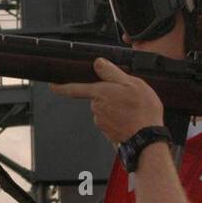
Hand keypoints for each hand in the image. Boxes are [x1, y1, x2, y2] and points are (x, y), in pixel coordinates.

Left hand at [49, 57, 164, 145]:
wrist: (148, 139)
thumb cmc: (142, 111)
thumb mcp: (132, 83)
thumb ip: (112, 72)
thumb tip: (98, 63)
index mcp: (100, 93)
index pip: (75, 89)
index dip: (62, 87)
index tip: (53, 85)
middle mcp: (97, 108)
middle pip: (97, 97)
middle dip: (108, 95)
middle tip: (128, 97)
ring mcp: (101, 122)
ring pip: (105, 109)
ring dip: (115, 108)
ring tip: (133, 110)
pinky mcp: (107, 132)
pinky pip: (110, 121)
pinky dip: (119, 119)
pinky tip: (131, 119)